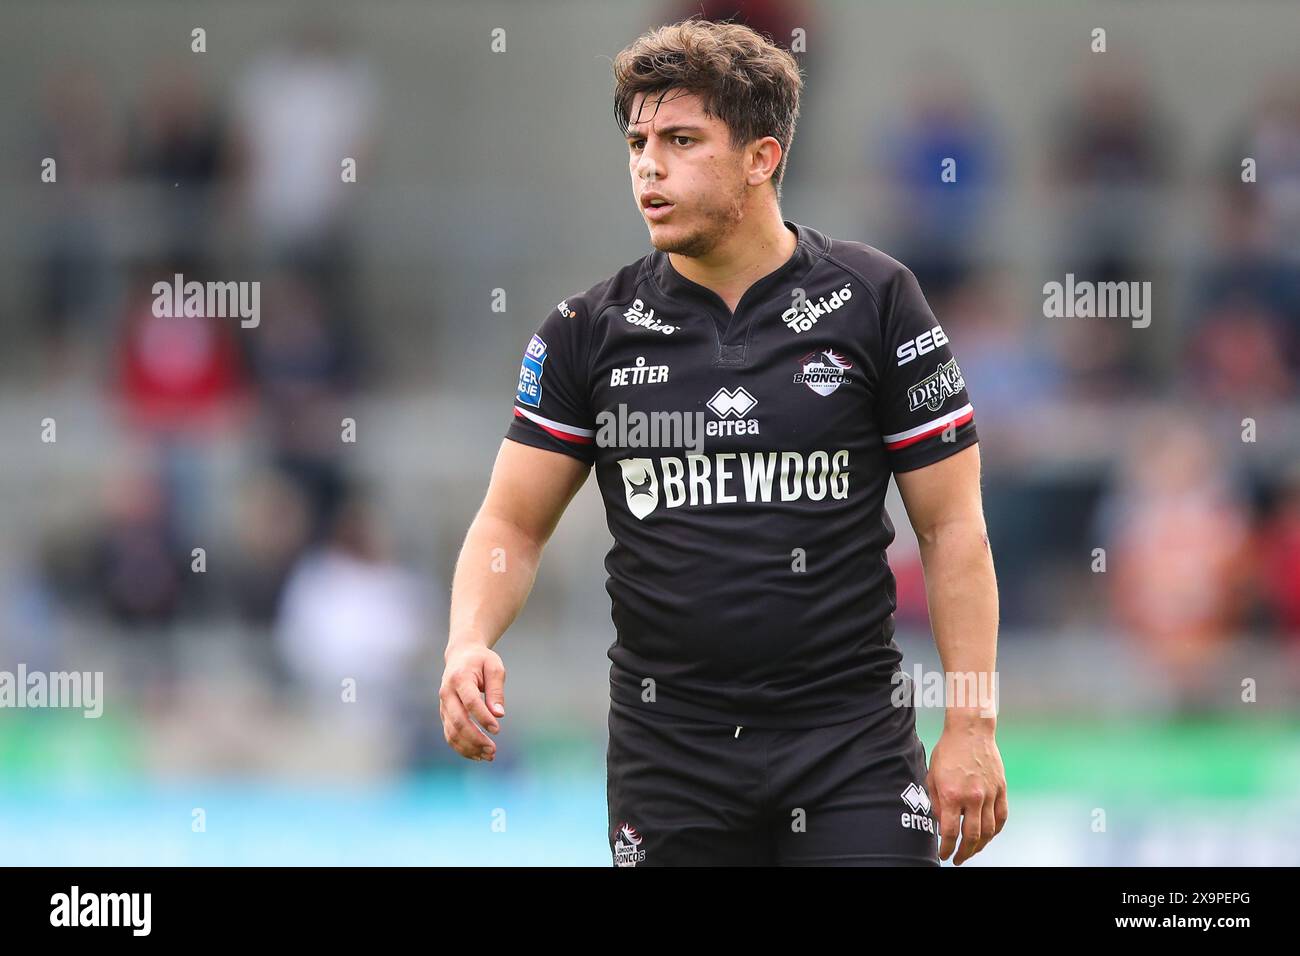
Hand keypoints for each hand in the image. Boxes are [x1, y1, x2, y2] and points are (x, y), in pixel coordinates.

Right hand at [439, 642, 505, 760]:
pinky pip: (449, 735)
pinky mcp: (444, 714)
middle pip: (458, 721)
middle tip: (493, 750)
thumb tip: (499, 714)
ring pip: (452, 732)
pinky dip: (462, 748)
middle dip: (475, 738)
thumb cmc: (481, 661)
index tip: (497, 730)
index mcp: (460, 678)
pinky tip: (477, 755)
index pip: (470, 702)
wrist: (461, 655)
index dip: (483, 718)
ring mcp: (443, 705)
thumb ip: (496, 690)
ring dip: (469, 747)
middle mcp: (447, 693)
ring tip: (489, 756)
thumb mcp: (494, 667)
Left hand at [925, 720, 1007, 864]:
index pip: (950, 832)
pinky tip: (989, 836)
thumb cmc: (948, 751)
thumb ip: (937, 802)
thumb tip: (941, 824)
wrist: (970, 731)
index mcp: (952, 795)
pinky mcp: (1001, 789)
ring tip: (973, 851)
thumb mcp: (933, 776)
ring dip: (981, 846)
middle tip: (958, 858)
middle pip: (972, 836)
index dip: (946, 848)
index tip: (944, 854)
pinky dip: (996, 830)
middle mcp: (973, 797)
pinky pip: (1001, 817)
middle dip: (964, 852)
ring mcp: (989, 794)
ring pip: (989, 831)